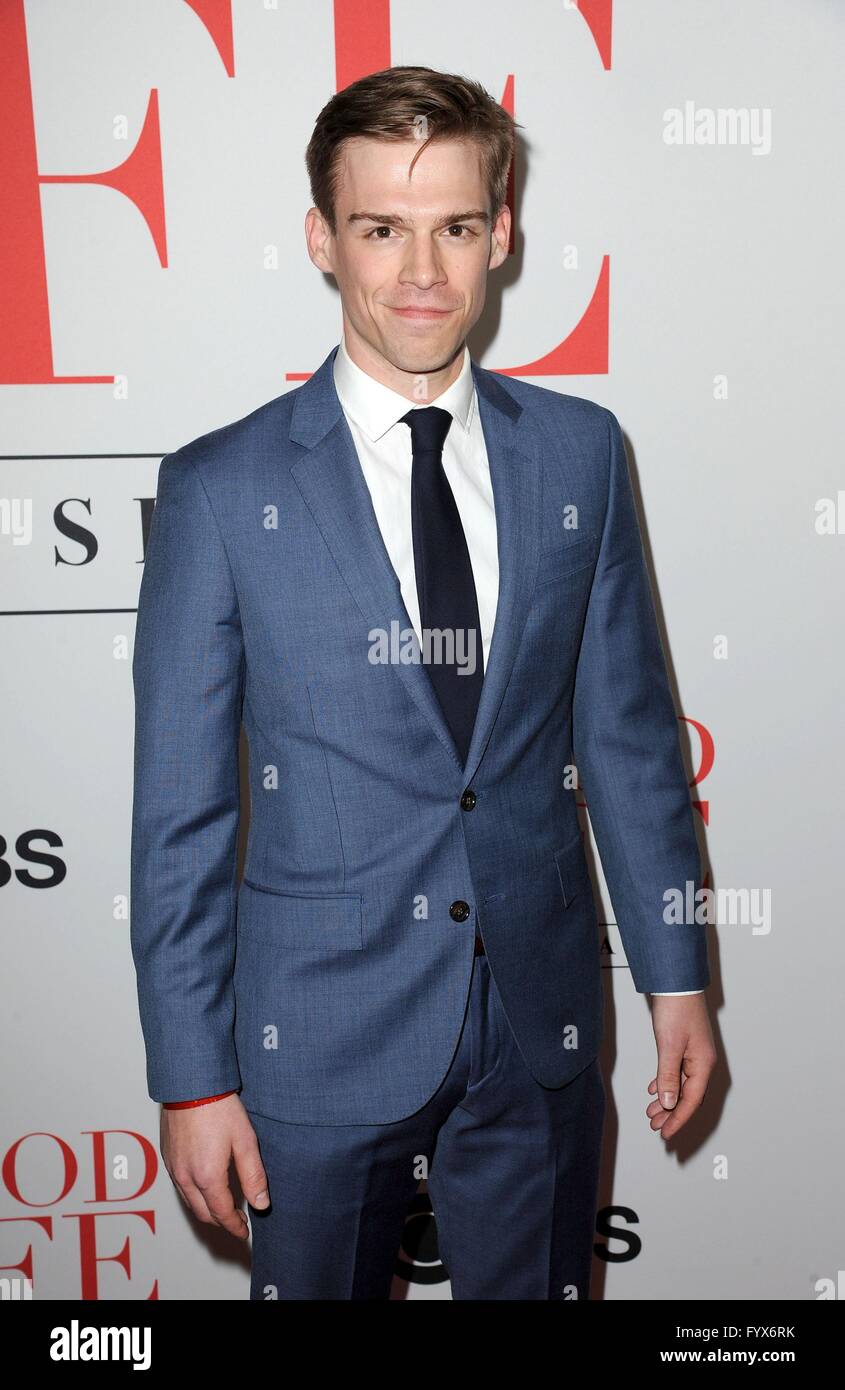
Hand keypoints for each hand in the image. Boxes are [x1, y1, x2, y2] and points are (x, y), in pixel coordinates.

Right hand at [161, 1093, 269, 1238]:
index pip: (222, 1214)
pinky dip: (194, 1195)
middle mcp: (186, 1177)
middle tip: (237, 1222)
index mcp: (207, 1177)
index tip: (244, 1232)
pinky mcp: (167, 1157)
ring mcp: (173, 1168)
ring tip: (223, 1206)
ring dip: (206, 1210)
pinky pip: (180, 1186)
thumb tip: (261, 1204)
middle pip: (203, 1213)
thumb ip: (253, 1175)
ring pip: (189, 1202)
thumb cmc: (218, 1108)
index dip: (235, 1226)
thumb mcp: (245, 1141)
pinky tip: (205, 1185)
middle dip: (220, 1222)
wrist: (189, 1084)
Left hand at [647, 994, 716, 1139]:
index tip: (665, 1134)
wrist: (675, 981)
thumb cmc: (676, 1009)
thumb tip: (670, 1103)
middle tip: (655, 1127)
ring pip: (681, 1085)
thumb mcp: (668, 1046)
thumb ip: (668, 1076)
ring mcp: (694, 1053)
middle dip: (671, 1114)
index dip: (677, 1119)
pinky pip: (677, 1072)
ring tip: (651, 1112)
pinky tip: (654, 1089)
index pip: (690, 1101)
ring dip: (667, 1100)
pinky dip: (666, 1083)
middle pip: (688, 1096)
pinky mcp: (684, 1045)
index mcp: (703, 1064)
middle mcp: (702, 1061)